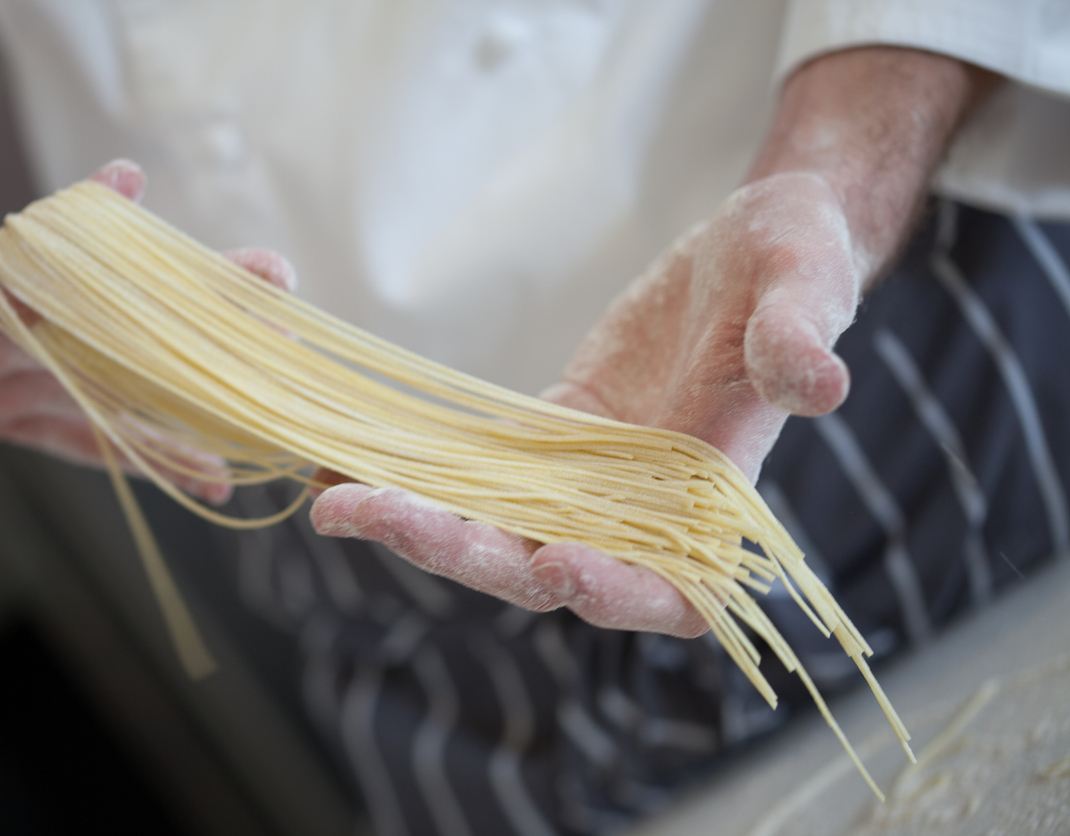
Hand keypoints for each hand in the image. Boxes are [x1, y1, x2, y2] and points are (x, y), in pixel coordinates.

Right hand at [0, 3, 293, 500]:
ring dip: (192, 387)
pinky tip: (215, 479)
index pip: (11, 274)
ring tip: (277, 376)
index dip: (77, 253)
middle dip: (185, 314)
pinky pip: (83, 444)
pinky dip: (148, 456)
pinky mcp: (2, 421)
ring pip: (103, 394)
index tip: (138, 202)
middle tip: (273, 290)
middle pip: (90, 335)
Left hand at [311, 175, 852, 637]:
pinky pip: (480, 468)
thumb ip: (802, 336)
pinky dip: (422, 469)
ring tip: (334, 499)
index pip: (671, 580)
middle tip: (365, 517)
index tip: (558, 566)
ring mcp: (592, 477)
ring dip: (419, 519)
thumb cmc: (799, 262)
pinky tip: (349, 457)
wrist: (755, 244)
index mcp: (718, 494)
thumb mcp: (807, 282)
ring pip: (500, 524)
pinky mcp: (555, 437)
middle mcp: (646, 506)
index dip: (618, 591)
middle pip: (548, 562)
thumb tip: (820, 382)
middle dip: (460, 550)